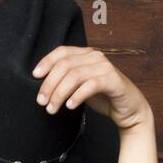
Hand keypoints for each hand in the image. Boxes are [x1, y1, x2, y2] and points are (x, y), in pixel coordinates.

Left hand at [32, 45, 151, 130]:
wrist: (129, 109)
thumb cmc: (103, 97)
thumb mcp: (81, 86)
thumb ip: (67, 80)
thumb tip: (43, 85)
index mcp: (86, 54)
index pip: (62, 52)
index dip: (46, 62)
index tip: (34, 77)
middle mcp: (95, 57)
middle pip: (65, 65)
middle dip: (49, 84)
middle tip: (41, 101)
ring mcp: (105, 67)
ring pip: (75, 76)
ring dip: (60, 93)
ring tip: (52, 108)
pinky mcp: (113, 80)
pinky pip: (90, 85)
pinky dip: (77, 96)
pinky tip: (70, 106)